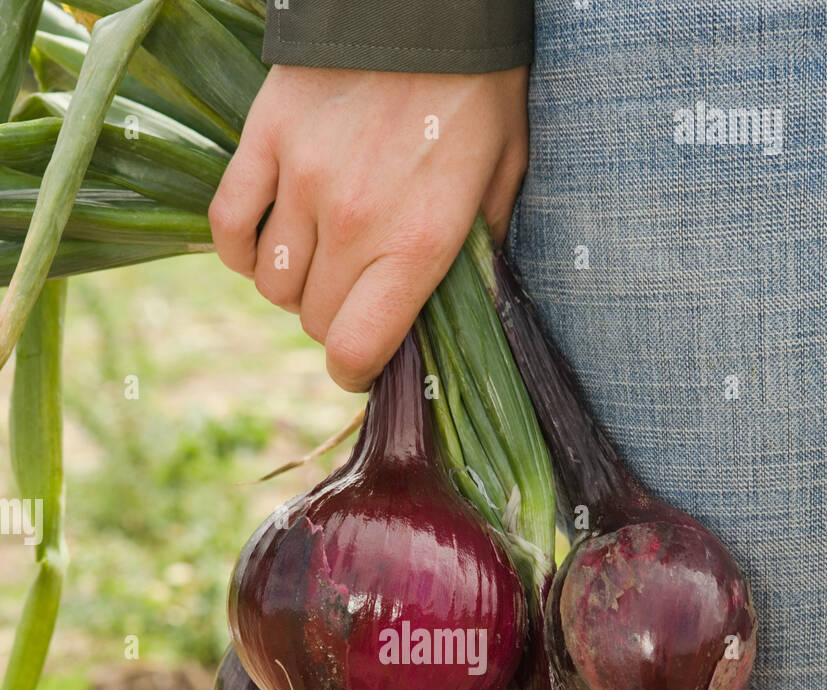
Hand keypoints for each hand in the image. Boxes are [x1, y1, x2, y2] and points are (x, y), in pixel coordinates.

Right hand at [209, 65, 528, 390]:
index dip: (355, 370)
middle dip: (332, 320)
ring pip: (271, 282)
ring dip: (291, 285)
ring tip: (316, 261)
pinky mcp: (264, 139)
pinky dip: (241, 248)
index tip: (362, 362)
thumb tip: (455, 306)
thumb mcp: (502, 176)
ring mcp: (302, 181)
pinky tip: (265, 241)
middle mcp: (354, 223)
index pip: (354, 351)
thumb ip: (478, 250)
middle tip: (353, 293)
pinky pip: (229, 225)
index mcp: (417, 244)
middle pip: (312, 320)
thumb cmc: (477, 88)